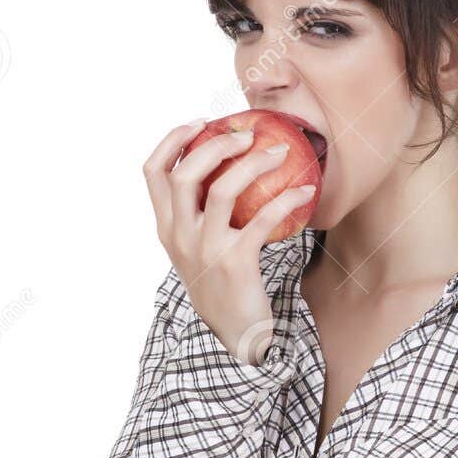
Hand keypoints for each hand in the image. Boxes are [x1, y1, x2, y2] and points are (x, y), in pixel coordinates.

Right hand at [143, 120, 315, 365]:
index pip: (152, 173)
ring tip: (279, 152)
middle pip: (184, 174)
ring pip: (221, 191)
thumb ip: (199, 214)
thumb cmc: (223, 283)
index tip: (199, 122)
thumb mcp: (197, 248)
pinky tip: (304, 192)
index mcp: (166, 227)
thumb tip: (227, 165)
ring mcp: (205, 250)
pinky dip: (286, 199)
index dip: (172, 140)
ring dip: (253, 164)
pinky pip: (261, 219)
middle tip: (245, 134)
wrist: (237, 335)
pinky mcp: (235, 263)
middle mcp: (179, 236)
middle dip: (215, 144)